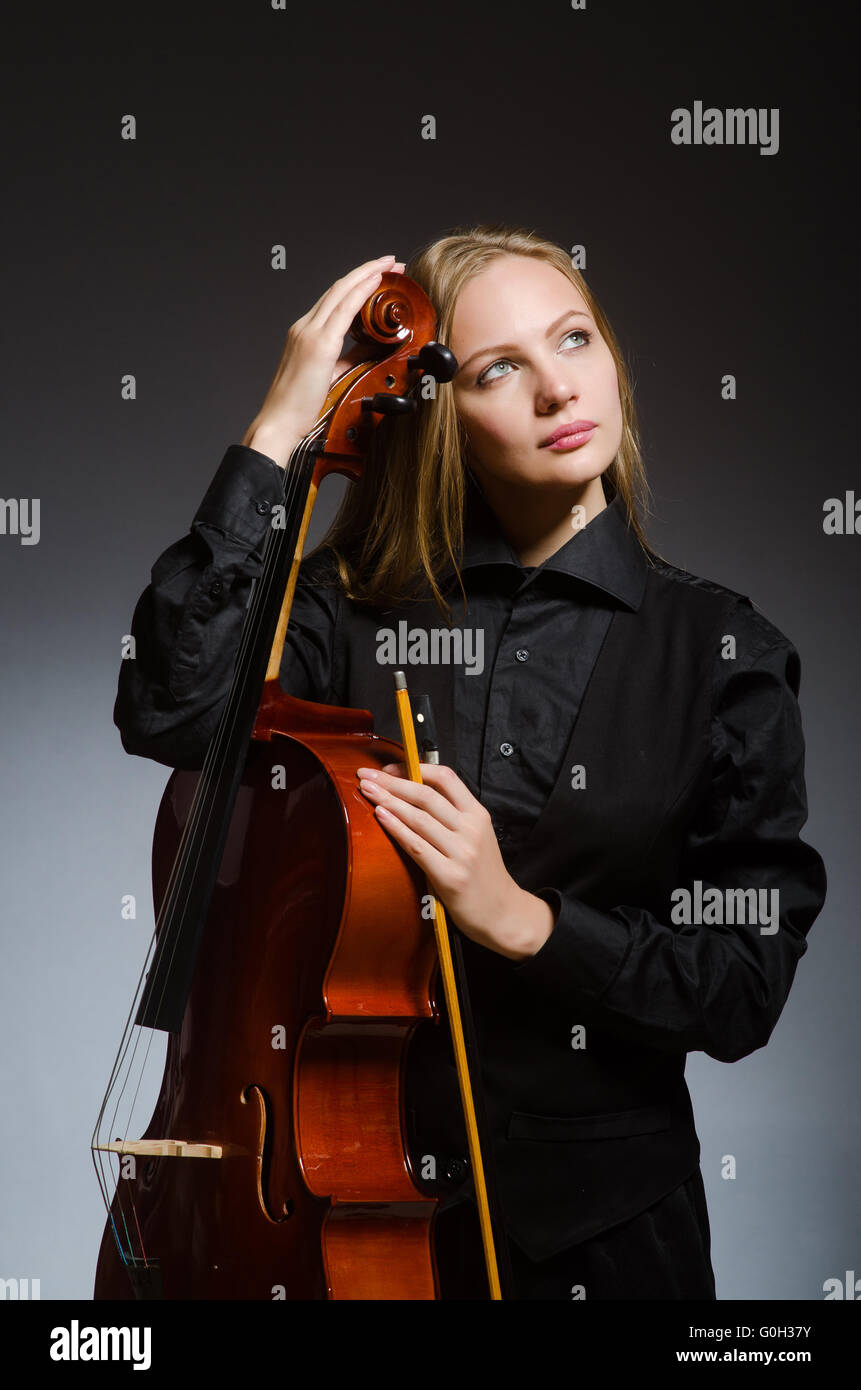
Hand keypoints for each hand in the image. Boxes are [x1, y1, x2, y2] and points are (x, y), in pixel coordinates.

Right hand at [242, 253, 406, 466]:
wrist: (278, 423)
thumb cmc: (299, 408)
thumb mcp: (331, 376)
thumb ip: (350, 358)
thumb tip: (374, 347)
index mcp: (305, 334)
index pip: (334, 299)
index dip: (358, 283)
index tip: (380, 274)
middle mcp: (304, 327)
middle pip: (339, 288)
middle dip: (367, 271)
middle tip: (393, 263)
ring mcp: (309, 333)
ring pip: (341, 292)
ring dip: (368, 274)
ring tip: (391, 266)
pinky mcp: (318, 345)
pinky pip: (344, 310)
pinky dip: (361, 292)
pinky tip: (376, 281)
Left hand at [355, 762, 556, 960]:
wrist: (502, 912)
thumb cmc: (483, 873)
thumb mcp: (478, 835)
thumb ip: (453, 815)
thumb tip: (413, 791)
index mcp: (478, 815)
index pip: (446, 778)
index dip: (415, 769)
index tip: (389, 768)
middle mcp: (472, 830)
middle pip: (426, 795)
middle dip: (392, 781)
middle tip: (366, 775)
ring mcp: (462, 853)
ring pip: (419, 818)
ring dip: (388, 801)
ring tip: (366, 791)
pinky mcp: (450, 876)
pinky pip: (416, 846)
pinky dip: (396, 828)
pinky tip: (380, 816)